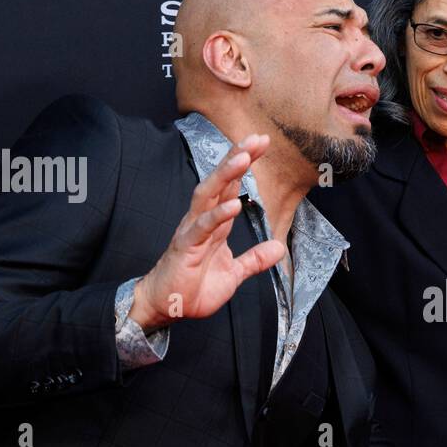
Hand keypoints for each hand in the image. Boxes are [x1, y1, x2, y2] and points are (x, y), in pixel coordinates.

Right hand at [130, 134, 287, 330]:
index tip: (262, 144)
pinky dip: (218, 215)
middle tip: (257, 139)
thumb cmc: (194, 288)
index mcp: (214, 224)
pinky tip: (234, 204)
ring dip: (225, 176)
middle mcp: (201, 221)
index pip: (230, 187)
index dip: (244, 165)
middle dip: (237, 158)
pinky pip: (202, 228)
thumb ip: (254, 259)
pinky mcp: (185, 248)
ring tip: (243, 159)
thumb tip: (278, 247)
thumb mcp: (234, 274)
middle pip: (219, 182)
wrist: (168, 307)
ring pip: (207, 196)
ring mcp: (191, 232)